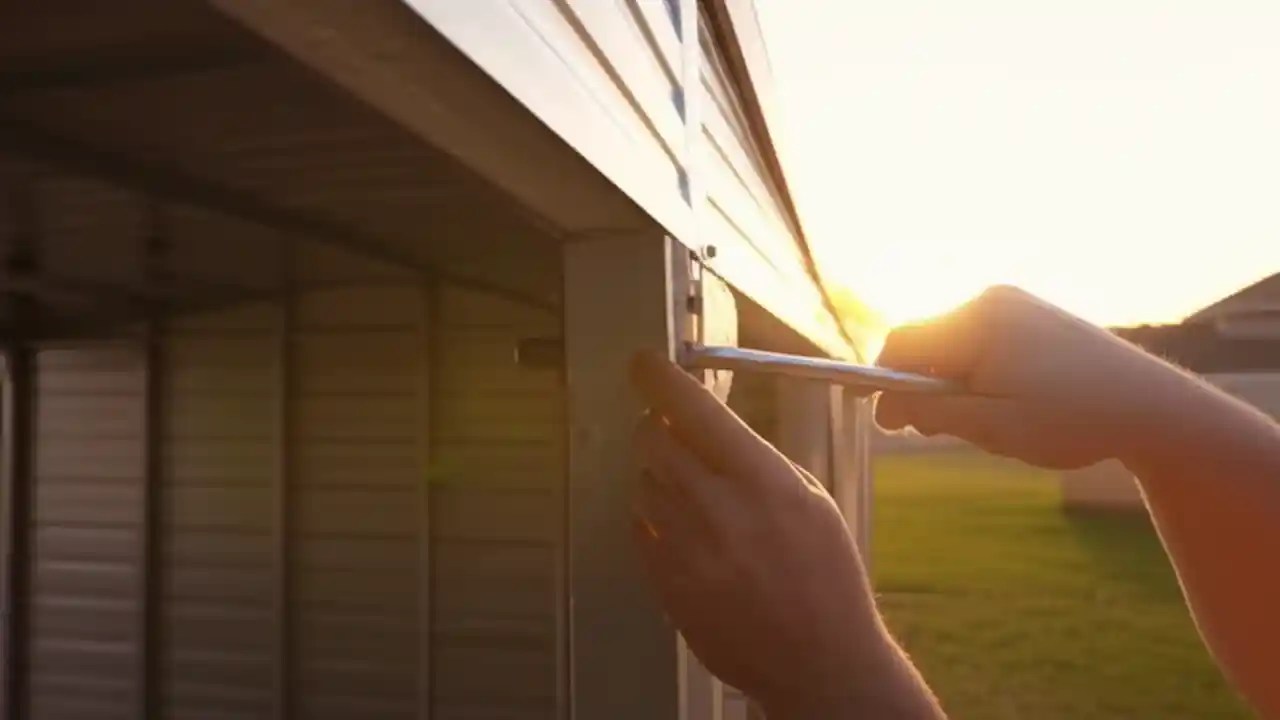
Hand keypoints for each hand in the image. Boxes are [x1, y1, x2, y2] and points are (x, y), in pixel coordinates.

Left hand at [628, 352, 937, 716]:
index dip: (659, 378)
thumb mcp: (811, 501)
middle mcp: (718, 510)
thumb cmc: (826, 579)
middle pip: (651, 440)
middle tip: (671, 432)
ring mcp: (686, 549)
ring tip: (696, 498)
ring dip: (657, 476)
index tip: (643, 362)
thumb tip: (708, 427)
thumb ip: (757, 461)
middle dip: (655, 427)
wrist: (819, 662)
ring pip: (641, 482)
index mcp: (763, 481)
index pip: (694, 410)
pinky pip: (639, 528)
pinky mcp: (666, 583)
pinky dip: (654, 518)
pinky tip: (687, 532)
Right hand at [875, 285, 1177, 468]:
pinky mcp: (1031, 314)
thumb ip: (931, 413)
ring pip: (950, 343)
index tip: (881, 422)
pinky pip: (978, 340)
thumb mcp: (992, 426)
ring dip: (947, 382)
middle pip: (924, 341)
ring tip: (981, 423)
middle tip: (932, 433)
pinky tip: (1002, 403)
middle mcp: (991, 300)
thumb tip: (886, 405)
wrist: (1152, 408)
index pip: (902, 344)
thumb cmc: (1073, 420)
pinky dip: (973, 371)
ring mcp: (1014, 303)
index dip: (881, 383)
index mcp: (977, 321)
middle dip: (918, 386)